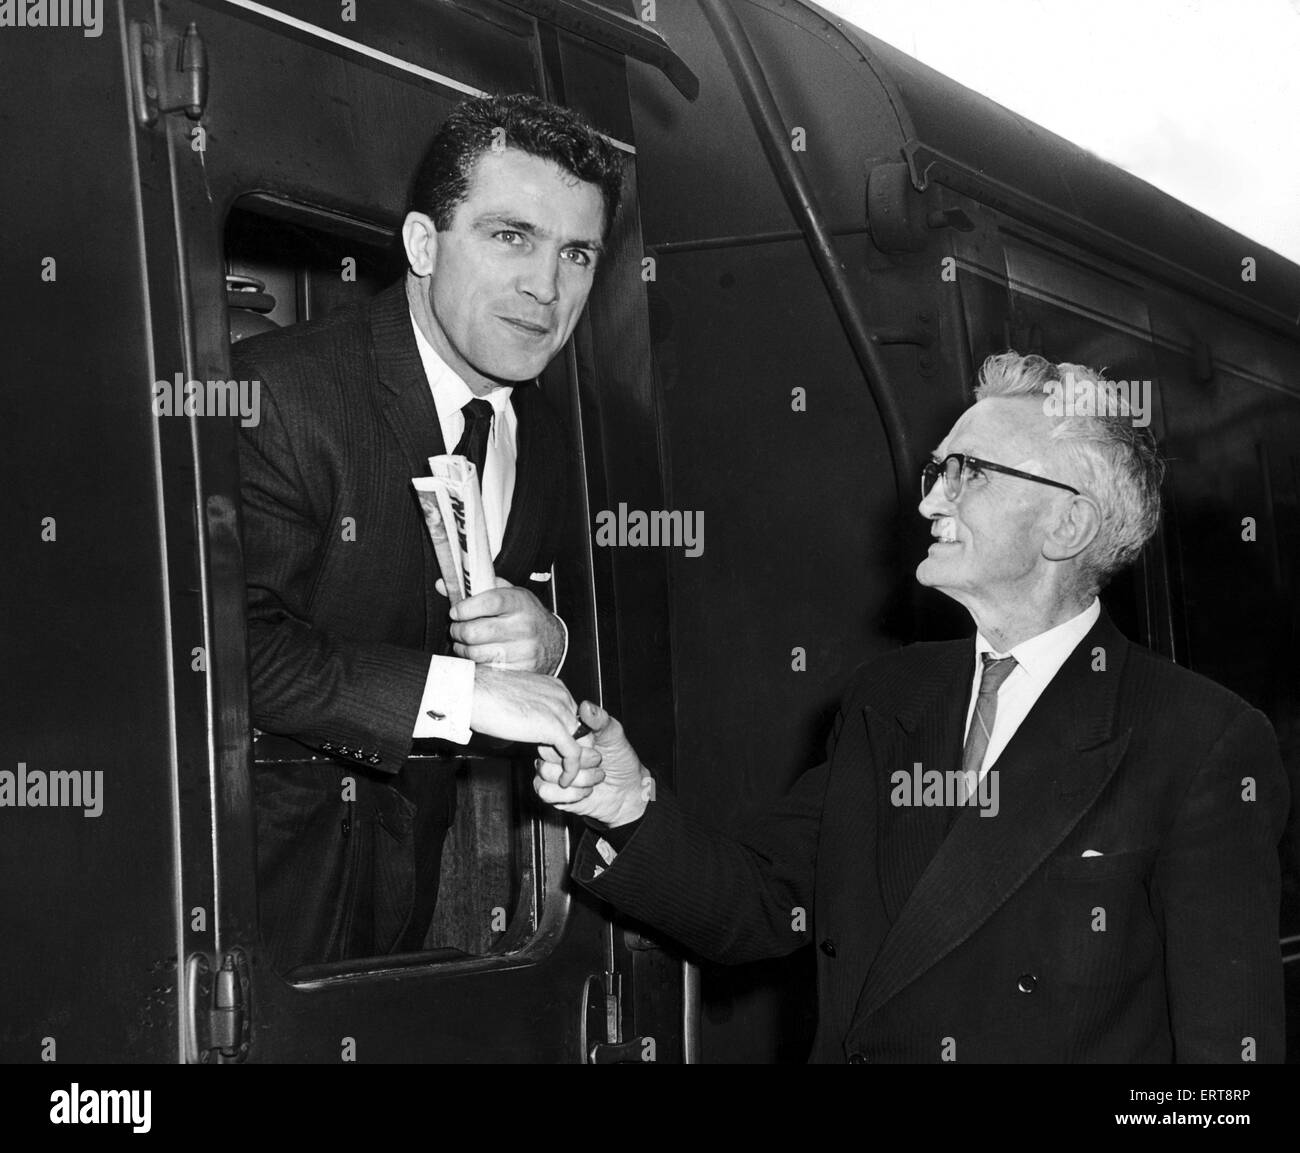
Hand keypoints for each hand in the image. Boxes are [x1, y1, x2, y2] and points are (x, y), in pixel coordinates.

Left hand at [442, 577, 563, 672]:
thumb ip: (475, 587)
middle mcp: (523, 626)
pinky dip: (476, 664)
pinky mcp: (519, 671)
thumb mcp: (506, 594)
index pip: (487, 602)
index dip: (464, 608)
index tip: (456, 611)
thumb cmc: (523, 615)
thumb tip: (441, 584)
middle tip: (458, 629)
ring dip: (462, 649)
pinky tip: (480, 656)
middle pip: (473, 632)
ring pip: (474, 653)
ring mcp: (523, 651)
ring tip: (467, 643)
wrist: (552, 642)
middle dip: (457, 631)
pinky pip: (484, 669)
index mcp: (519, 602)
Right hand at [469, 665, 589, 778]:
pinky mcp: (553, 727)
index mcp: (554, 686)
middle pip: (581, 729)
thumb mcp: (518, 699)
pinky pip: (573, 754)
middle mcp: (561, 695)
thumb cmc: (485, 695)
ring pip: (580, 743)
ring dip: (571, 763)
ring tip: (561, 776)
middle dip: (572, 751)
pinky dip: (571, 771)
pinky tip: (564, 781)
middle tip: (559, 767)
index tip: (552, 752)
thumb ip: (532, 710)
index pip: (573, 716)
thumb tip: (529, 725)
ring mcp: (559, 710)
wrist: (472, 693)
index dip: (566, 736)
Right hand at [534, 701, 650, 825]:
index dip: (576, 742)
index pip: (554, 731)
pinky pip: (545, 792)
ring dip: (579, 779)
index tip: (594, 746)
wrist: (627, 790)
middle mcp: (556, 750)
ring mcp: (551, 771)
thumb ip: (600, 720)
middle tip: (598, 761)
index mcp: (566, 733)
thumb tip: (586, 707)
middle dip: (578, 761)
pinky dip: (571, 794)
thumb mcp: (614, 735)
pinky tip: (586, 790)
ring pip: (545, 772)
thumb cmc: (620, 759)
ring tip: (595, 777)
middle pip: (546, 752)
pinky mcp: (551, 792)